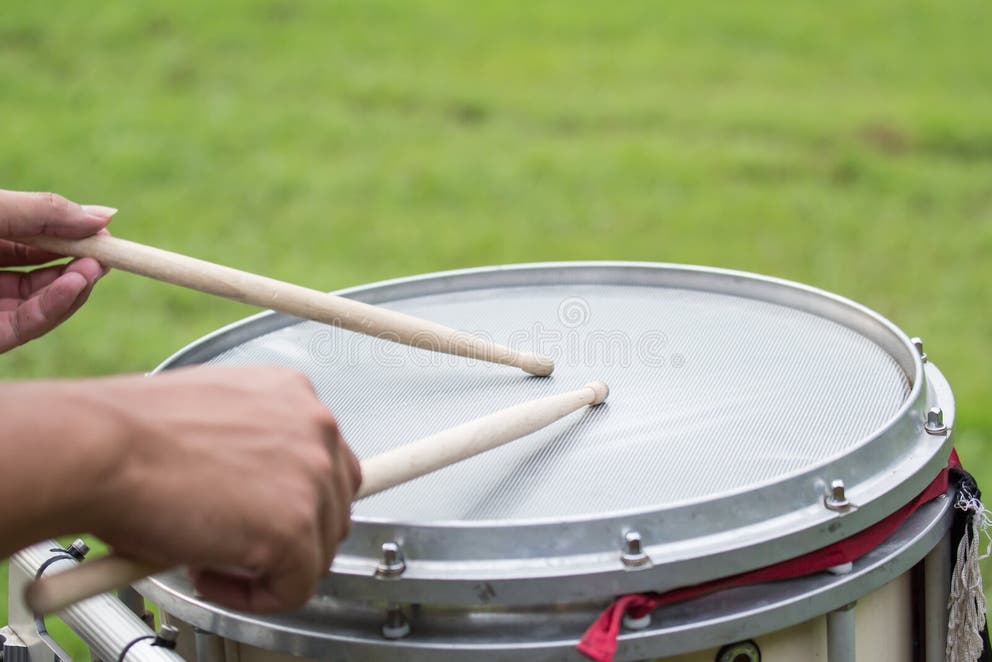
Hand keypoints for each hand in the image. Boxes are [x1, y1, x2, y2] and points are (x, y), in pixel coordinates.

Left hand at [0, 190, 115, 351]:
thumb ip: (43, 212)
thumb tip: (105, 216)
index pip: (35, 240)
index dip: (73, 237)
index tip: (105, 234)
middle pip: (46, 275)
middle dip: (81, 266)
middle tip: (107, 257)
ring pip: (44, 303)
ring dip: (75, 287)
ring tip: (92, 269)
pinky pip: (27, 325)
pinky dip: (55, 307)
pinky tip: (74, 285)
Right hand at [81, 366, 361, 612]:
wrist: (100, 449)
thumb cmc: (130, 435)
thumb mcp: (213, 420)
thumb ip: (252, 448)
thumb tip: (256, 495)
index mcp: (294, 395)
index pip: (326, 460)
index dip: (292, 498)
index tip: (256, 514)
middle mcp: (315, 428)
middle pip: (333, 504)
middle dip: (288, 533)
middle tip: (232, 543)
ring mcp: (312, 478)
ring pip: (318, 549)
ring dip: (269, 566)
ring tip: (210, 557)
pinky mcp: (296, 528)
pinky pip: (296, 587)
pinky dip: (256, 597)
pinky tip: (209, 575)